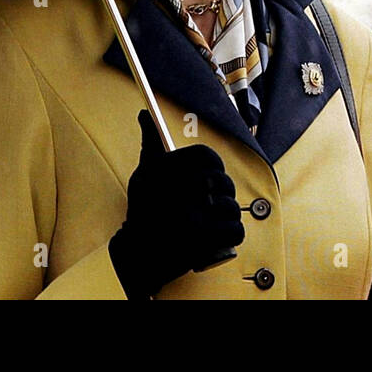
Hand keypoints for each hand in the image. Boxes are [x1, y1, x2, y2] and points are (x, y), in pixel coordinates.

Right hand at [108, 110, 243, 297]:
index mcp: (164, 171)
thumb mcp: (143, 175)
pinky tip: (218, 237)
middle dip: (223, 195)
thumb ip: (149, 143)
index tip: (210, 179)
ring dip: (227, 217)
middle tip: (210, 206)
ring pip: (232, 207)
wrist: (136, 257)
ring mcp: (190, 215)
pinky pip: (235, 230)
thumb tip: (144, 114)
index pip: (207, 156)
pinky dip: (231, 236)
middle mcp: (176, 190)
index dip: (215, 166)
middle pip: (224, 182)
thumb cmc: (144, 212)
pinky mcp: (202, 238)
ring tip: (211, 224)